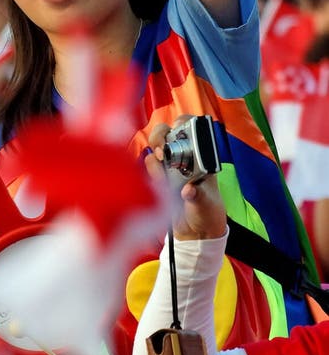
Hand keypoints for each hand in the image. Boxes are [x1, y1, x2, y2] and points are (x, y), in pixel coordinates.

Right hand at [145, 118, 226, 240]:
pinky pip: (147, 166)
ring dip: (155, 160)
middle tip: (161, 153)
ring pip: (153, 148)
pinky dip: (151, 172)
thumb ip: (198, 197)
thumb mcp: (206, 205)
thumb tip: (188, 190)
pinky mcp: (157, 177)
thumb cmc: (207, 212)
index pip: (189, 127)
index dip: (181, 124)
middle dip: (160, 137)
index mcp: (200, 155)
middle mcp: (182, 156)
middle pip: (165, 132)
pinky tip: (159, 186)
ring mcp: (168, 166)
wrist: (195, 231)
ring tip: (163, 177)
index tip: (176, 132)